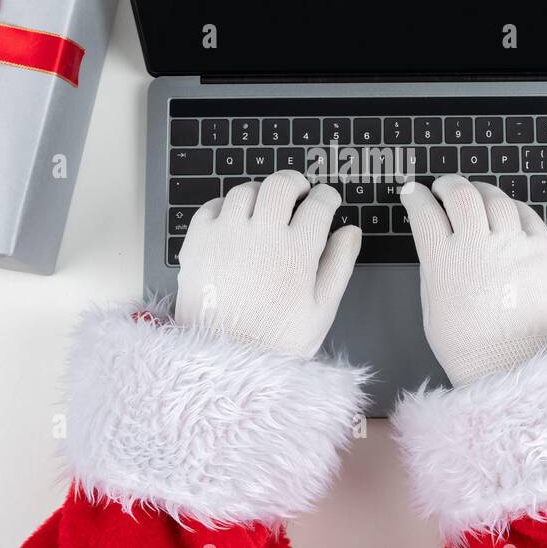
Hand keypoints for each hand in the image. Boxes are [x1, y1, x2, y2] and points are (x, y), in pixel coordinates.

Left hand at [176, 170, 362, 357]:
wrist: (225, 364)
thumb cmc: (277, 341)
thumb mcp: (321, 310)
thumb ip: (339, 265)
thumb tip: (350, 232)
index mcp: (296, 253)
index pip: (318, 204)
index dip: (327, 197)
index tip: (327, 201)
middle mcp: (260, 236)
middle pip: (280, 185)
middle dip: (295, 183)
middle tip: (300, 192)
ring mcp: (225, 236)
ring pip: (245, 191)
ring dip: (261, 194)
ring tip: (267, 209)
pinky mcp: (196, 243)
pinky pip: (212, 206)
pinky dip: (226, 206)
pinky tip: (235, 220)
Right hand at [401, 175, 546, 385]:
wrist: (513, 367)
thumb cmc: (469, 348)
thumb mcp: (432, 308)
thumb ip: (433, 271)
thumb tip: (436, 246)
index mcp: (444, 263)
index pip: (424, 212)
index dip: (415, 196)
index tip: (414, 193)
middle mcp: (477, 247)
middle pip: (460, 194)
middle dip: (447, 184)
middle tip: (443, 187)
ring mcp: (512, 246)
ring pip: (495, 198)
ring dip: (480, 190)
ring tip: (475, 194)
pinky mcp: (541, 252)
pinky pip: (528, 215)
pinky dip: (513, 207)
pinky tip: (506, 211)